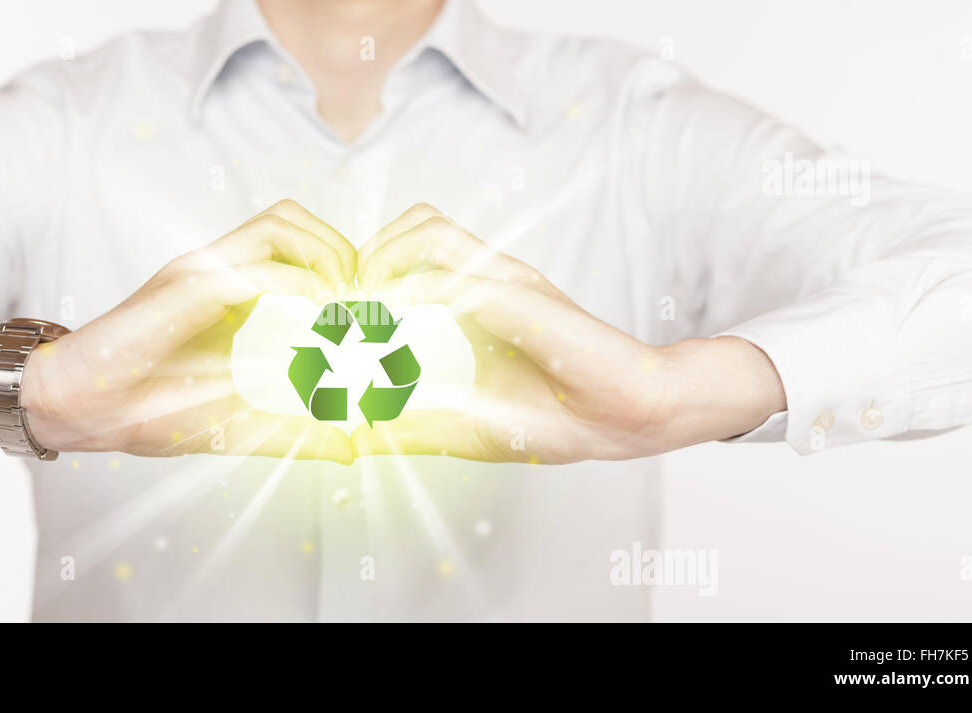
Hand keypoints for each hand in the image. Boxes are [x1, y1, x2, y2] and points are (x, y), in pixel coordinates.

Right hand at [19, 201, 357, 462]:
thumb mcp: (241, 423)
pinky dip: (294, 288)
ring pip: (277, 226)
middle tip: (361, 306)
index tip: (367, 314)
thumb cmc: (149, 410)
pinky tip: (313, 322)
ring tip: (341, 308)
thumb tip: (353, 448)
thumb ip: (297, 430)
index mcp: (231, 290)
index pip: (298, 240)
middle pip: (292, 219)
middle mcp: (217, 270)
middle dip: (341, 253)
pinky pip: (250, 268)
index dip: (342, 265)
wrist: (76, 409)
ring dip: (323, 259)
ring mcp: (198, 273)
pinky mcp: (183, 290)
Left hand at [350, 204, 785, 462]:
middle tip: (346, 300)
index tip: (341, 309)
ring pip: (430, 231)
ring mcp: (509, 282)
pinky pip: (456, 276)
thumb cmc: (559, 416)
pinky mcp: (522, 300)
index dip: (372, 264)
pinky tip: (390, 316)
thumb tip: (354, 439)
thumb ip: (413, 422)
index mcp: (479, 297)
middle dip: (370, 252)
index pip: (415, 246)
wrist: (630, 416)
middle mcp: (492, 278)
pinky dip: (413, 289)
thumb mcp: (465, 421)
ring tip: (362, 301)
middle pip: (418, 222)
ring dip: (385, 258)